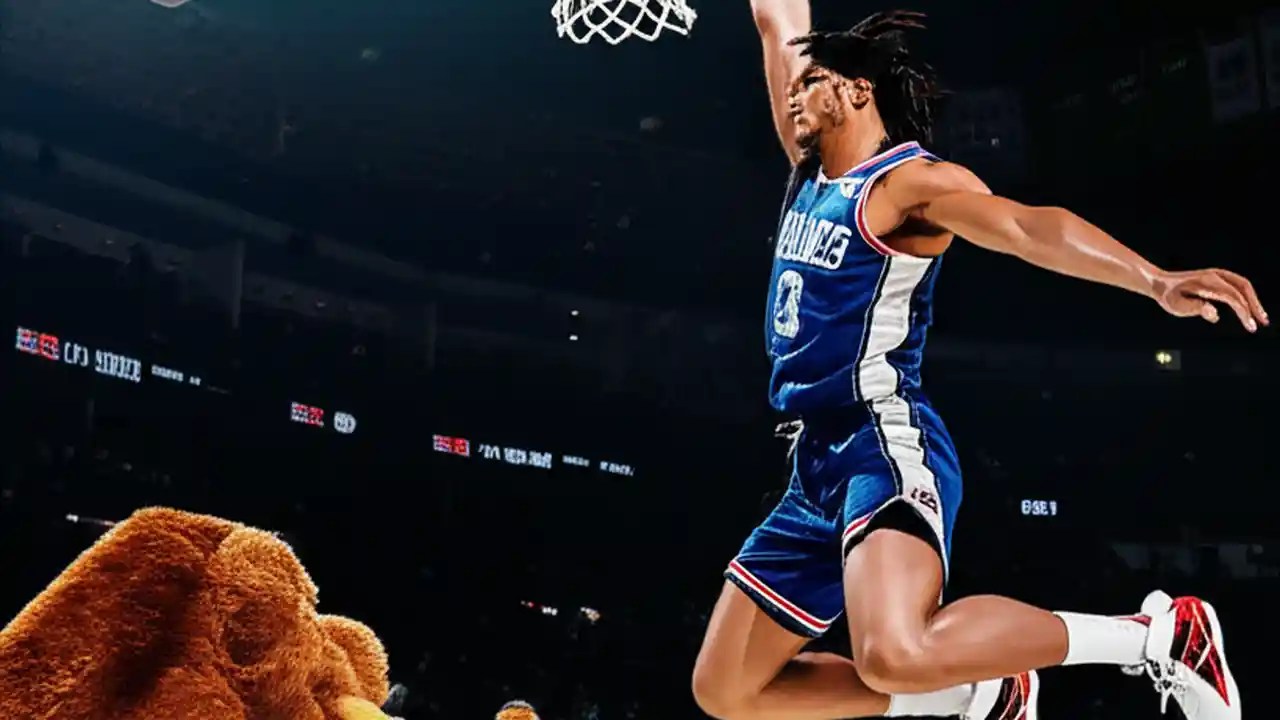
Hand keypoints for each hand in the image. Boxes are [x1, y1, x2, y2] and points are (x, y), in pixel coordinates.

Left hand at [1151, 268, 1267, 331]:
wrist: (1160, 284)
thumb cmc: (1168, 296)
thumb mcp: (1177, 306)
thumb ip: (1196, 309)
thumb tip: (1215, 315)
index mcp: (1208, 281)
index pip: (1233, 296)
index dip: (1244, 311)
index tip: (1250, 326)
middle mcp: (1216, 276)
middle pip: (1243, 288)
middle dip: (1255, 305)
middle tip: (1262, 322)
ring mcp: (1217, 276)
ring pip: (1243, 286)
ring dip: (1253, 301)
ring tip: (1261, 318)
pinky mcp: (1217, 280)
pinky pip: (1236, 287)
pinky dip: (1246, 298)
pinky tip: (1248, 311)